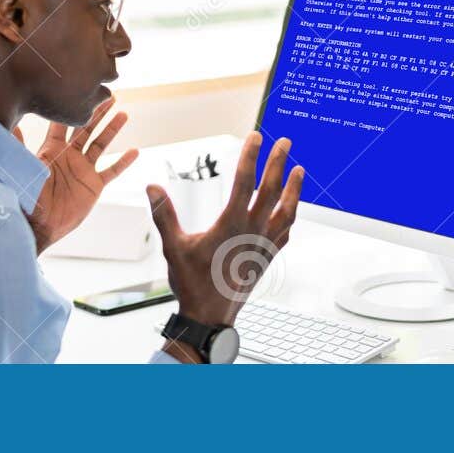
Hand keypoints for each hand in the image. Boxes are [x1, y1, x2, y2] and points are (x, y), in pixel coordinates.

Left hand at [16, 97, 137, 253]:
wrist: (40, 227)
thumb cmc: (26, 200)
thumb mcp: (21, 171)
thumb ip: (18, 148)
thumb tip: (10, 126)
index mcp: (51, 150)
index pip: (62, 124)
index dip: (70, 108)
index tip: (77, 90)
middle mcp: (69, 157)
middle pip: (86, 129)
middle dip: (97, 112)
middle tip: (107, 95)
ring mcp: (83, 171)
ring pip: (101, 145)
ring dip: (112, 130)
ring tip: (123, 114)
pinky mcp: (94, 186)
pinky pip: (112, 171)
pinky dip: (124, 162)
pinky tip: (135, 152)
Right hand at [146, 133, 303, 360]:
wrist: (211, 315)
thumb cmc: (193, 283)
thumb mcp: (174, 247)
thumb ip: (164, 215)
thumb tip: (152, 188)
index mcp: (231, 225)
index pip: (244, 181)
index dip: (250, 156)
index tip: (256, 136)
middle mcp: (253, 231)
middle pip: (271, 189)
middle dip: (278, 162)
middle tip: (285, 141)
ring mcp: (264, 245)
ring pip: (286, 210)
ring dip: (295, 188)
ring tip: (301, 170)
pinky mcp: (268, 257)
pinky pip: (286, 231)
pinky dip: (291, 216)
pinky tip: (292, 210)